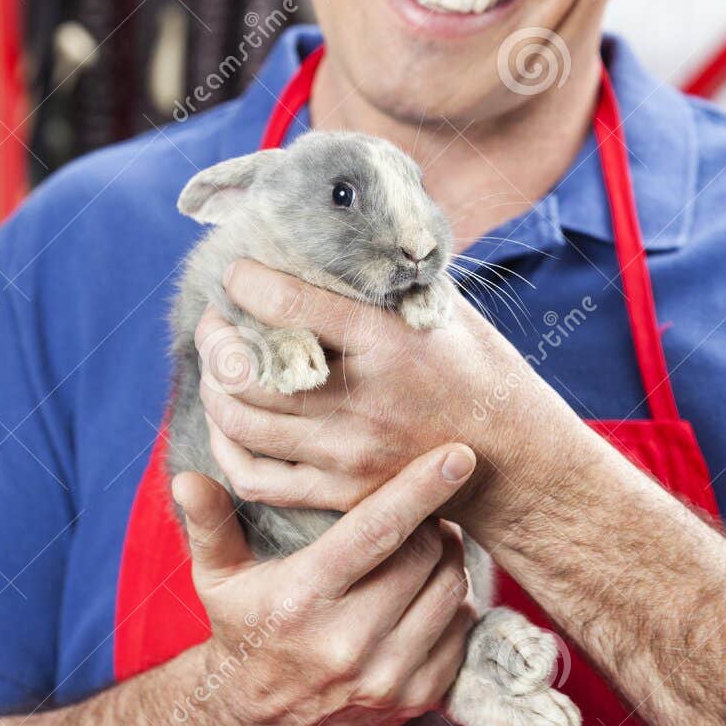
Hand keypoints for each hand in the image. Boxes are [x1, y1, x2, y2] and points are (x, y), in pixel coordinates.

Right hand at [172, 443, 478, 725]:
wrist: (258, 722)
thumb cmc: (243, 628)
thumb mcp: (218, 577)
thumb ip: (211, 523)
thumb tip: (187, 480)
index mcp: (302, 600)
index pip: (376, 532)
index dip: (420, 489)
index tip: (457, 453)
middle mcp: (348, 642)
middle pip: (424, 556)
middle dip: (432, 522)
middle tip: (421, 509)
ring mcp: (386, 678)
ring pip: (451, 590)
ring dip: (448, 558)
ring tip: (427, 543)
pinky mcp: (415, 700)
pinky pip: (462, 632)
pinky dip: (454, 602)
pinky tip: (427, 591)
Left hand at [194, 259, 575, 543]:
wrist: (511, 455)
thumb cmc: (473, 367)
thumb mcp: (437, 308)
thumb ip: (386, 277)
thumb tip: (334, 232)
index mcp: (387, 343)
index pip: (291, 306)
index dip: (246, 283)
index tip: (236, 273)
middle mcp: (362, 401)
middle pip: (248, 371)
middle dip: (214, 339)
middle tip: (214, 322)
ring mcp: (349, 454)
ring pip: (241, 422)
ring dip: (214, 388)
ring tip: (218, 368)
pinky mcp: (342, 493)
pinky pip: (256, 477)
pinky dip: (227, 446)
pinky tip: (229, 421)